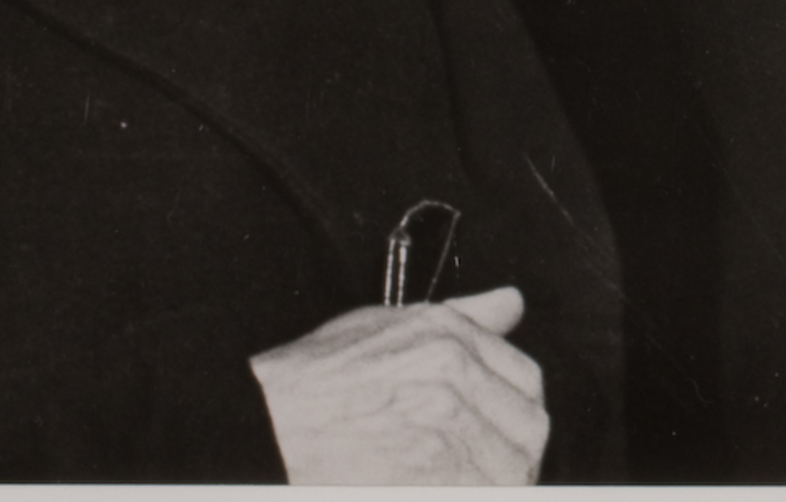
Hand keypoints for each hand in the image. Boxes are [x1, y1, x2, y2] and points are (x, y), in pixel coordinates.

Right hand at [251, 285, 548, 484]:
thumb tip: (511, 303)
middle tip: (483, 470)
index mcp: (449, 343)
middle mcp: (454, 385)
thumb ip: (461, 315)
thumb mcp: (384, 327)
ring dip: (495, 483)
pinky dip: (471, 493)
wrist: (258, 431)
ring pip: (510, 475)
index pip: (527, 381)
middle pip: (527, 433)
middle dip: (514, 454)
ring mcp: (443, 441)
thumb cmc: (307, 386)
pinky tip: (441, 489)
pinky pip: (480, 493)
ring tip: (459, 481)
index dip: (516, 410)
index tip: (502, 431)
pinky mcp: (432, 485)